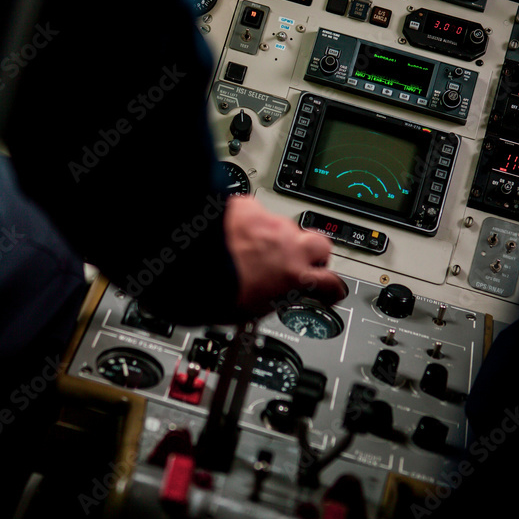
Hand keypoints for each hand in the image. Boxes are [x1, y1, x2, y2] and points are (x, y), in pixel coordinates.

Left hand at [223, 195, 345, 319]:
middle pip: (321, 245)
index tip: (329, 291)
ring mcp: (269, 222)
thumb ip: (267, 300)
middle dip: (313, 254)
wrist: (186, 260)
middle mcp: (288, 246)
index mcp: (293, 277)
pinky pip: (256, 213)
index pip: (330, 283)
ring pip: (286, 227)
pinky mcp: (248, 206)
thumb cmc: (212, 290)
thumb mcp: (247, 312)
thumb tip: (262, 300)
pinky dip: (249, 222)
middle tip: (298, 262)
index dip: (332, 289)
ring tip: (255, 247)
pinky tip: (233, 231)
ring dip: (277, 238)